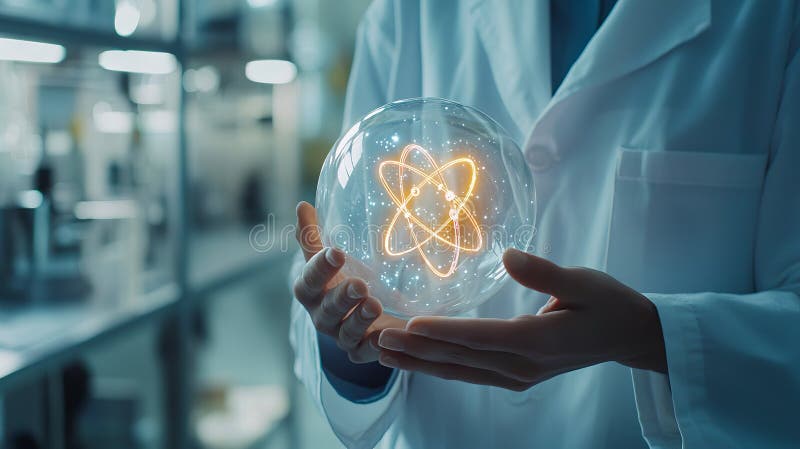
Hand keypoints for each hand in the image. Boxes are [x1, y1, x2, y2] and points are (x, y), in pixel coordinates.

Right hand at [293, 201, 405, 362]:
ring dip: (360, 320)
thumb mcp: (332, 259)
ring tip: (375, 305)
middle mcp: (322, 315)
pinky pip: (365, 354)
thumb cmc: (344, 278)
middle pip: (326, 310)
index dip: (319, 268)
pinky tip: (385, 338)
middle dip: (342, 298)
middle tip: (360, 285)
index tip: (336, 252)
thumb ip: (314, 237)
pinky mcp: (360, 352)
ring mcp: (341, 336)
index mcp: (312, 291)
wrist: (366, 312)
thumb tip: (303, 205)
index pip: (308, 280)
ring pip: (346, 333)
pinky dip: (374, 348)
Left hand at [376, 248, 666, 390]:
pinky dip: (438, 366)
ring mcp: (516, 375)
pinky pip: (468, 373)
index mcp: (537, 341)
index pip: (480, 336)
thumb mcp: (583, 281)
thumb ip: (545, 272)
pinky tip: (415, 360)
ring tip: (381, 352)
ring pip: (458, 371)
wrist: (628, 336)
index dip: (442, 332)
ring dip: (419, 362)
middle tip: (375, 336)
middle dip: (416, 349)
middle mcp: (521, 365)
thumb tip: (507, 255)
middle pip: (459, 358)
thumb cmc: (607, 303)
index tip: (407, 325)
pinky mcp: (514, 375)